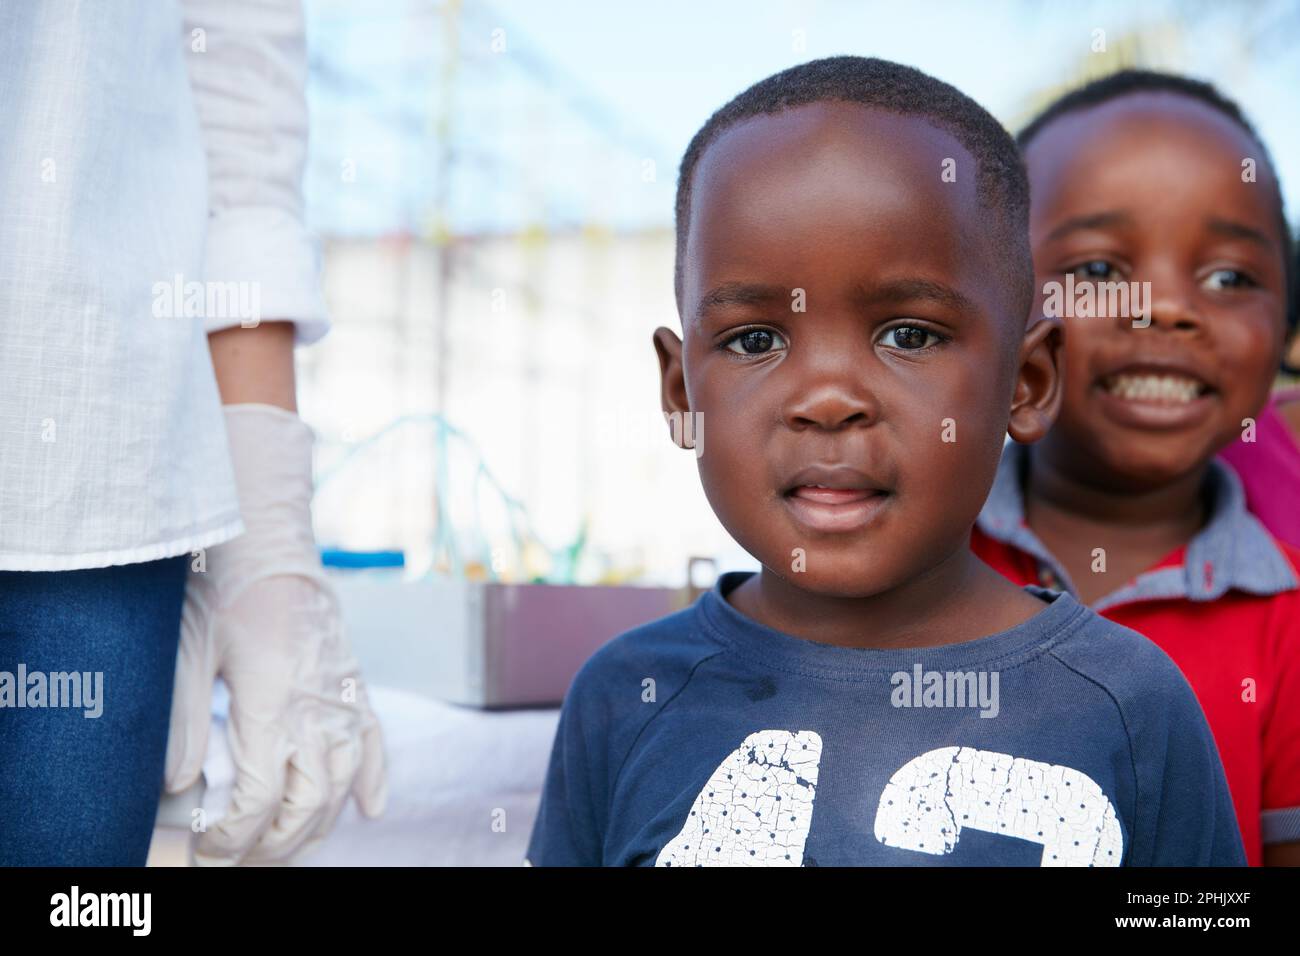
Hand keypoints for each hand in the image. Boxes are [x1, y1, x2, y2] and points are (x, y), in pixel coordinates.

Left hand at [164, 403, 386, 864]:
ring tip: (287, 848)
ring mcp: (343, 697)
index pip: (261, 797)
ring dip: (318, 826)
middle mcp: (317, 707)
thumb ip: (183, 718)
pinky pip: (376, 741)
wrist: (271, 545)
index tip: (208, 848)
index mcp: (273, 703)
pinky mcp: (355, 684)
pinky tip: (370, 810)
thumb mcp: (187, 649)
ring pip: (343, 783)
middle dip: (275, 845)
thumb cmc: (222, 591)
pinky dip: (376, 780)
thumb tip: (178, 785)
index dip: (234, 835)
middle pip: (308, 803)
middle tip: (240, 860)